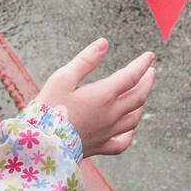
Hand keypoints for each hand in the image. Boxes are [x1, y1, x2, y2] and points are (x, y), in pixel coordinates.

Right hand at [37, 38, 155, 156]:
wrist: (40, 144)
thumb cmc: (48, 108)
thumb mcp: (63, 78)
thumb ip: (85, 60)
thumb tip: (104, 43)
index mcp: (104, 95)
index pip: (131, 76)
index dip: (142, 64)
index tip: (149, 55)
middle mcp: (110, 114)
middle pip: (138, 97)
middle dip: (147, 82)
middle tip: (151, 71)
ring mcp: (107, 133)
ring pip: (134, 119)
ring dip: (140, 105)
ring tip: (140, 95)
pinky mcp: (99, 147)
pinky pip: (121, 143)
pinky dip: (129, 135)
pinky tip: (129, 130)